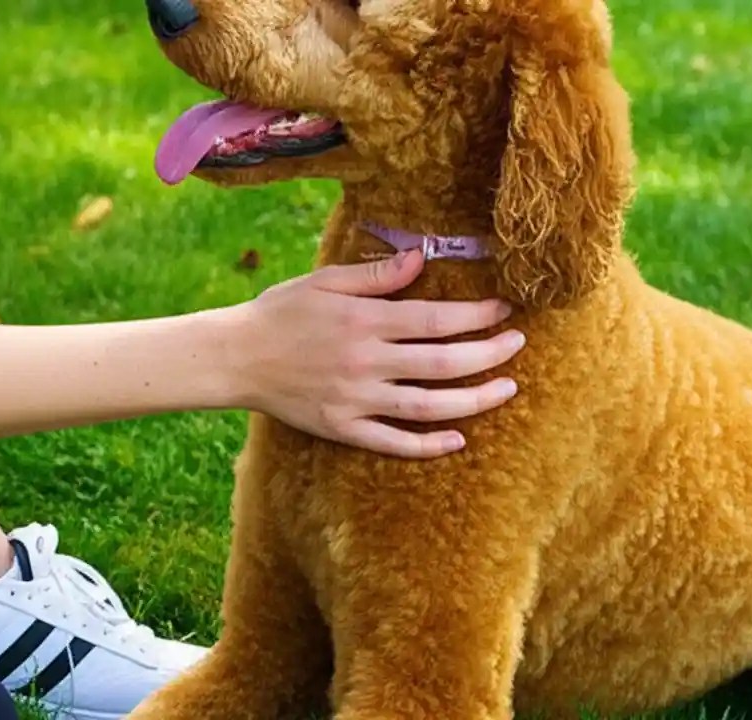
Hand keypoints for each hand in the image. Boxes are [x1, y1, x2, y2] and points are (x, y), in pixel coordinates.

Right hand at [228, 250, 524, 458]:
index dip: (478, 316)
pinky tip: (458, 439)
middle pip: (444, 363)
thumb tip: (421, 258)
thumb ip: (376, 275)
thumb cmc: (280, 312)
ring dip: (475, 399)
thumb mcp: (325, 281)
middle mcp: (366, 361)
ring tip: (506, 389)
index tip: (505, 310)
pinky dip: (428, 445)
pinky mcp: (343, 427)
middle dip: (489, 354)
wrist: (234, 357)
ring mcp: (356, 399)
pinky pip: (393, 442)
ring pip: (429, 406)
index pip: (437, 319)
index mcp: (364, 320)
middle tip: (517, 345)